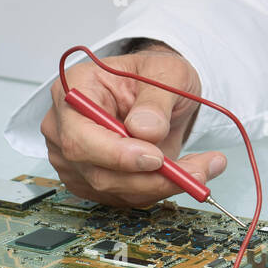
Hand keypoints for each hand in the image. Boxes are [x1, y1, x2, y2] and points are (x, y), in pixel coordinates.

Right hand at [41, 45, 226, 208]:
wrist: (160, 92)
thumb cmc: (155, 75)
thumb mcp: (167, 72)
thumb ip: (155, 100)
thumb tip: (145, 130)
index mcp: (75, 89)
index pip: (80, 135)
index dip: (115, 153)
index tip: (155, 157)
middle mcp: (65, 126)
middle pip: (96, 170)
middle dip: (149, 177)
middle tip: (194, 172)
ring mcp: (75, 157)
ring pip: (115, 189)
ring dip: (162, 185)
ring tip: (202, 168)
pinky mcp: (92, 179)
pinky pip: (125, 196)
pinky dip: (159, 189)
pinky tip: (185, 173)